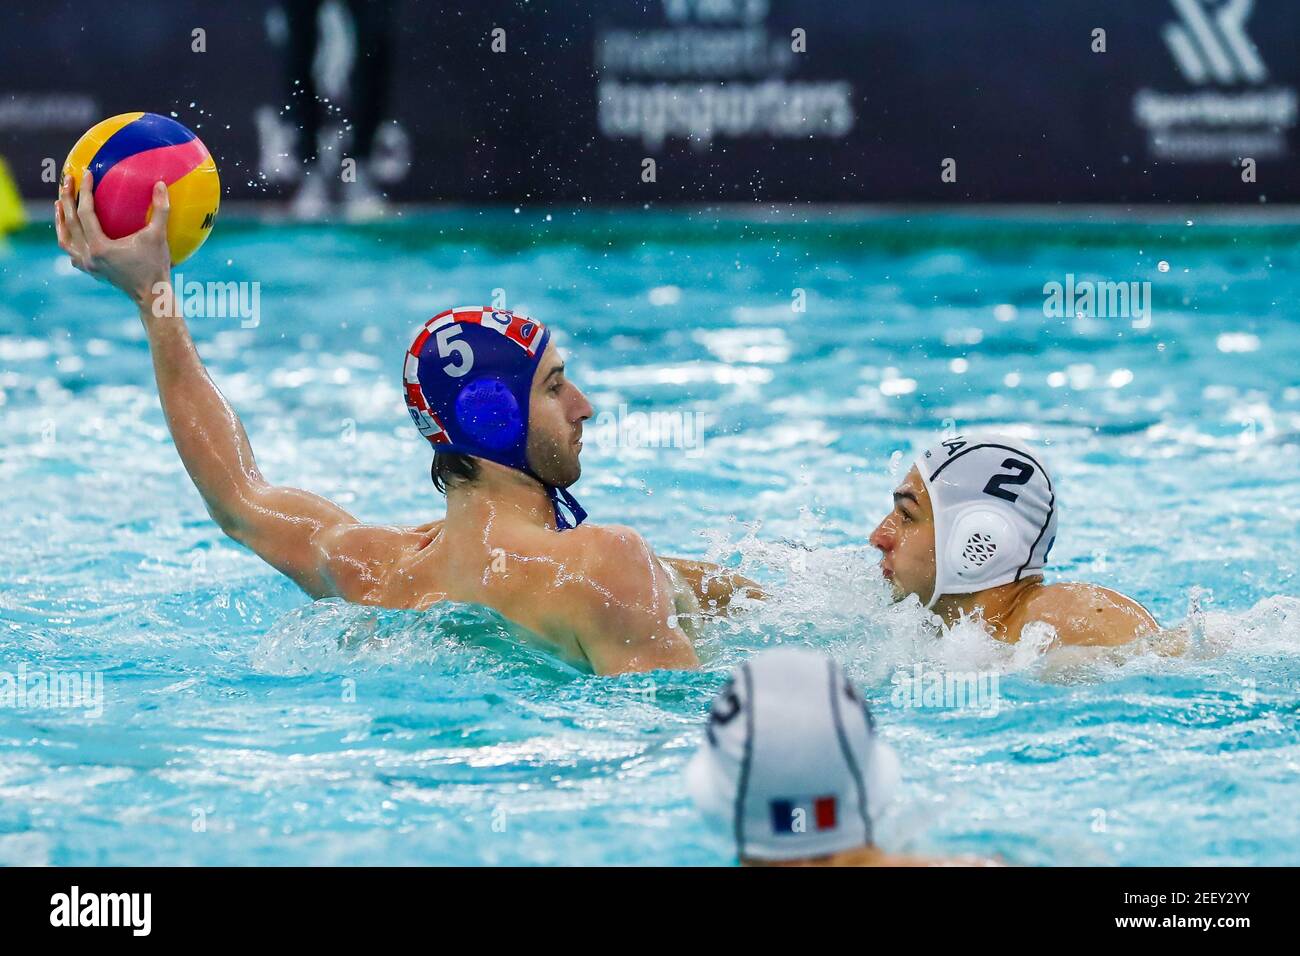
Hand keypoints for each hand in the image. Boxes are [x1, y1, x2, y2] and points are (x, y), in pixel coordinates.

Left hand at [54, 172, 171, 308]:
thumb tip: (161, 184)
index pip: (85, 213)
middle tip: (66, 179)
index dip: (85, 191)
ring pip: (65, 239)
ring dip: (61, 220)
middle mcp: (88, 256)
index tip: (86, 174)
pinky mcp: (91, 271)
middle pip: (70, 222)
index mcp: (100, 247)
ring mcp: (88, 265)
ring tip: (59, 204)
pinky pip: (72, 253)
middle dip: (66, 198)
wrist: (151, 296)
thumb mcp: (159, 237)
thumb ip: (160, 210)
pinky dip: (69, 240)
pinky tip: (71, 233)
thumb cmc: (156, 266)